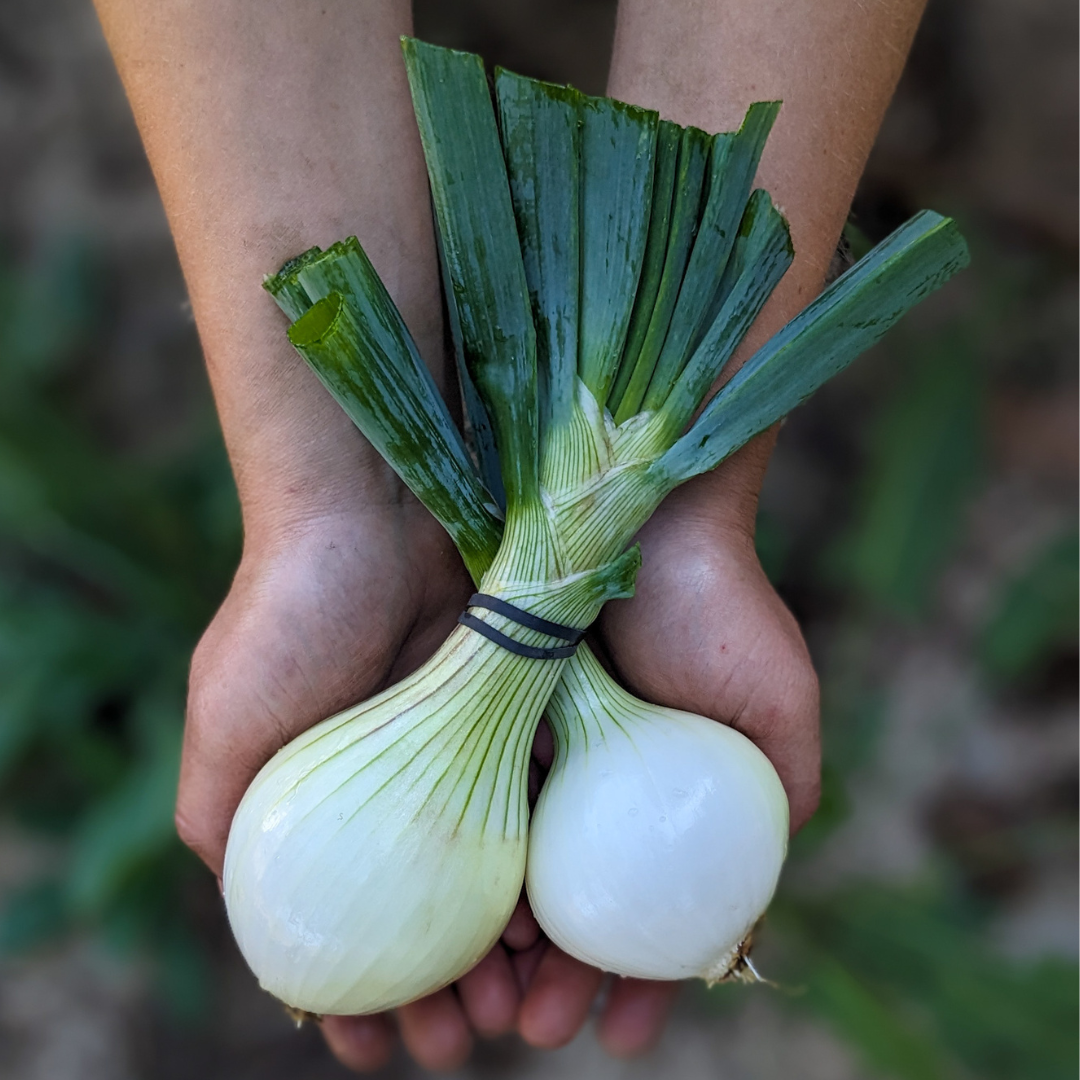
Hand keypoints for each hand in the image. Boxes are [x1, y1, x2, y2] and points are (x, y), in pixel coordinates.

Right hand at [177, 486, 686, 1069]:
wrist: (371, 514)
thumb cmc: (286, 619)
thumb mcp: (227, 726)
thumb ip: (223, 817)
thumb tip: (237, 904)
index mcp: (330, 796)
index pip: (346, 918)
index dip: (355, 992)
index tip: (370, 1050)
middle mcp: (401, 781)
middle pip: (429, 909)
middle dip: (442, 986)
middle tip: (460, 1044)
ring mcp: (463, 749)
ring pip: (491, 875)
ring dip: (502, 947)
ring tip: (517, 1006)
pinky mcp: (520, 713)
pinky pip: (538, 809)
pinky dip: (543, 871)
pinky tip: (550, 928)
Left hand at [505, 442, 821, 1059]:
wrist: (646, 516)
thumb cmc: (723, 607)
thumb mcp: (778, 708)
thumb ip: (781, 795)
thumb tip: (757, 899)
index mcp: (652, 796)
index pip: (637, 911)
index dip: (635, 981)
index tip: (622, 1035)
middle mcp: (587, 781)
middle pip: (563, 902)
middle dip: (551, 978)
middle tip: (536, 1030)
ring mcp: (530, 748)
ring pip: (506, 868)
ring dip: (494, 943)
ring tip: (485, 1006)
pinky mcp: (477, 710)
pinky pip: (462, 802)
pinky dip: (459, 864)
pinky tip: (451, 918)